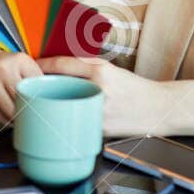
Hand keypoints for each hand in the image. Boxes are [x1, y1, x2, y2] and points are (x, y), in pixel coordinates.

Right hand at [0, 41, 41, 123]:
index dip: (43, 101)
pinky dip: (4, 120)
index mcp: (20, 60)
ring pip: (11, 112)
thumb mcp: (19, 63)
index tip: (46, 109)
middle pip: (25, 102)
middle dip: (30, 112)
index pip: (39, 88)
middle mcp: (3, 69)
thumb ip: (35, 79)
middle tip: (34, 117)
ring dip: (17, 119)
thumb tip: (51, 105)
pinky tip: (7, 117)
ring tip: (20, 118)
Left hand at [36, 55, 166, 136]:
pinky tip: (65, 116)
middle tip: (35, 85)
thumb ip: (85, 66)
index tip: (33, 66)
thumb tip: (56, 66)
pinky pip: (76, 121)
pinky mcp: (99, 129)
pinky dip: (67, 117)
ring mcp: (98, 112)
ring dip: (52, 103)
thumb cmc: (134, 88)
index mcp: (101, 71)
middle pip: (57, 86)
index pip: (61, 64)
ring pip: (62, 105)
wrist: (160, 109)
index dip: (42, 64)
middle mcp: (98, 90)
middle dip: (43, 86)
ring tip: (49, 100)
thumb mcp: (111, 69)